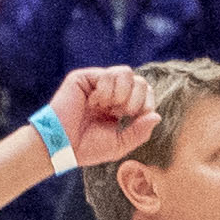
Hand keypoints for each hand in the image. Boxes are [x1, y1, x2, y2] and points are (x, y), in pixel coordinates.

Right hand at [46, 65, 164, 164]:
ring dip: (122, 93)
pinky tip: (94, 102)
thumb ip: (140, 131)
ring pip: (126, 72)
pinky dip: (107, 91)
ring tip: (109, 107)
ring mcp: (96, 84)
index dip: (147, 102)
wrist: (62, 147)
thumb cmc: (88, 147)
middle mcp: (109, 93)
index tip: (136, 116)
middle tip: (123, 112)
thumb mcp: (120, 144)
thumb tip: (157, 115)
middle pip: (139, 80)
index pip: (144, 93)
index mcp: (118, 107)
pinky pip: (107, 74)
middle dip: (137, 98)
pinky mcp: (83, 78)